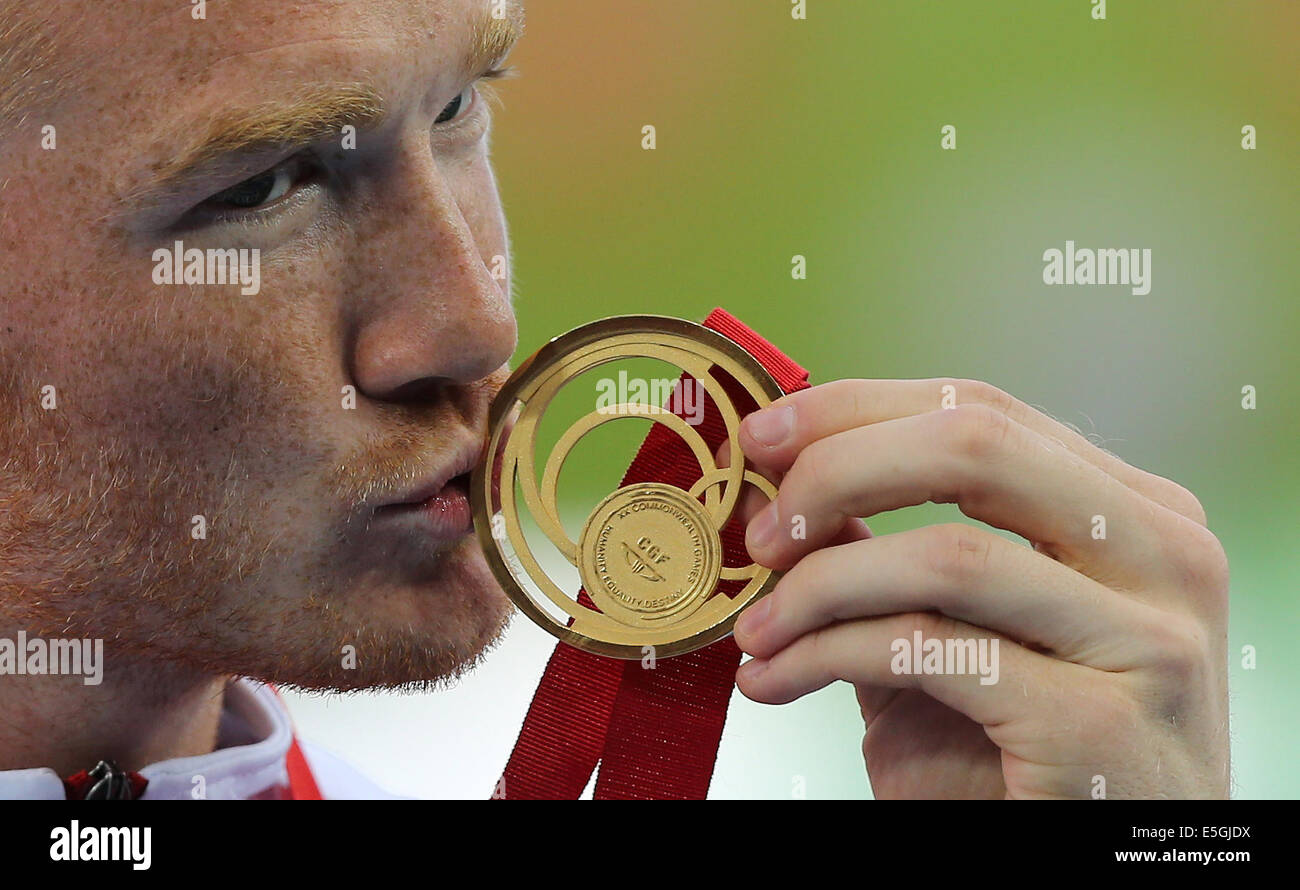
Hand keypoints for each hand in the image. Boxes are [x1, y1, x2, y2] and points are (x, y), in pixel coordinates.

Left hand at [730, 378, 1230, 798]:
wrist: (1084, 876)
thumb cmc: (1018, 762)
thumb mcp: (955, 639)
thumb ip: (888, 560)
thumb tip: (784, 485)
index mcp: (1134, 514)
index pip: (983, 412)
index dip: (856, 411)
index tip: (764, 435)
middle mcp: (1163, 557)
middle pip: (975, 446)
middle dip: (837, 468)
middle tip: (759, 526)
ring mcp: (1146, 640)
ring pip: (947, 555)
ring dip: (819, 586)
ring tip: (757, 631)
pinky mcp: (1098, 724)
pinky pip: (929, 650)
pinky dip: (829, 653)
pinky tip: (780, 678)